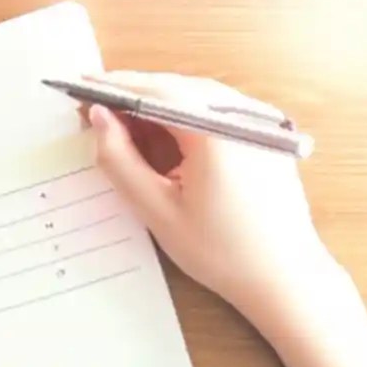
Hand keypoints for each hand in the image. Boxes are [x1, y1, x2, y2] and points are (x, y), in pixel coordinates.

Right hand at [84, 71, 332, 317]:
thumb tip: (98, 120)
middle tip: (93, 105)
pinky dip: (183, 114)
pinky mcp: (264, 134)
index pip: (153, 92)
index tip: (81, 88)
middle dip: (132, 93)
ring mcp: (258, 123)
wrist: (285, 278)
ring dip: (156, 102)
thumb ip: (120, 160)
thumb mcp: (157, 210)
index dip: (113, 88)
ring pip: (195, 96)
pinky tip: (161, 130)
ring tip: (121, 119)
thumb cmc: (224, 252)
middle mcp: (240, 116)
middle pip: (175, 88)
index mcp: (214, 131)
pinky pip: (216, 110)